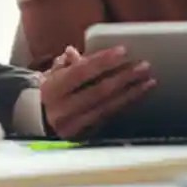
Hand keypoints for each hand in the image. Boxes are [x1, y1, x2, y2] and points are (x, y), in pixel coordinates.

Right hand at [39, 46, 155, 139]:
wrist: (38, 123)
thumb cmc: (49, 93)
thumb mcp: (51, 75)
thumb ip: (65, 63)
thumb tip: (73, 52)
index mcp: (51, 89)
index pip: (80, 72)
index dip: (102, 61)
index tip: (123, 51)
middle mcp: (62, 109)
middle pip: (98, 91)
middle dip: (123, 77)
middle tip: (143, 66)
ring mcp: (74, 125)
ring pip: (107, 107)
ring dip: (131, 93)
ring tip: (148, 81)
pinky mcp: (84, 136)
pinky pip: (108, 118)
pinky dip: (124, 105)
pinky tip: (137, 95)